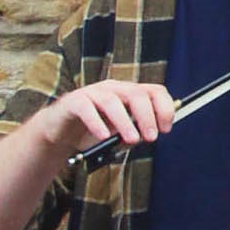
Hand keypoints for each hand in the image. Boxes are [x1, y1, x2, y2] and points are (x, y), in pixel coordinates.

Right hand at [33, 80, 176, 152]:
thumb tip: (150, 135)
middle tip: (151, 138)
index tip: (166, 129)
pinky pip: (86, 108)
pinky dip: (96, 123)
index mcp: (129, 94)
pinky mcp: (73, 102)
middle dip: (147, 117)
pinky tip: (104, 137)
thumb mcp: (123, 134)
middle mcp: (113, 89)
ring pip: (112, 102)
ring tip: (132, 140)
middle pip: (136, 94)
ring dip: (125, 122)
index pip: (154, 91)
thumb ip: (138, 132)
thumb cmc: (96, 132)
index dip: (164, 108)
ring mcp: (92, 93)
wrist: (63, 134)